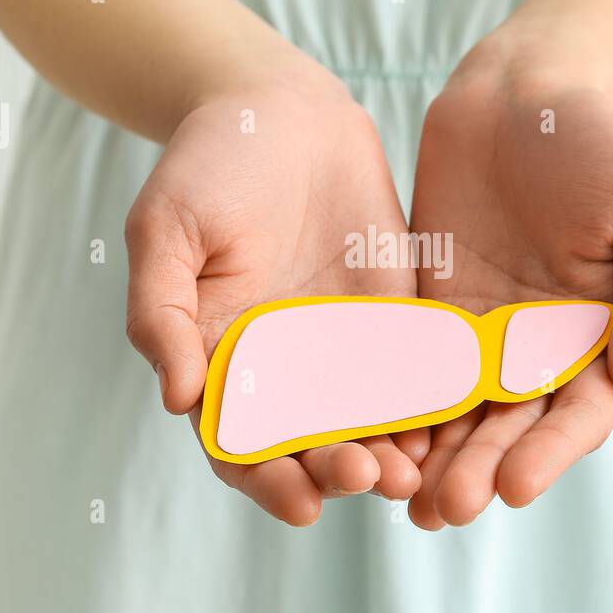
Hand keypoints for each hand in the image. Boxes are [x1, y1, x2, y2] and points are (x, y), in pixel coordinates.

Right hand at [125, 66, 428, 524]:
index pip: (240, 444)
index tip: (302, 502)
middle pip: (309, 446)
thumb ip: (164, 311)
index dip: (267, 480)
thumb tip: (179, 400)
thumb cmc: (209, 166)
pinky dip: (427, 408)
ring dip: (388, 458)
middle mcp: (282, 367)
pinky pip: (412, 375)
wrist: (281, 109)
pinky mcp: (393, 318)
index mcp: (220, 358)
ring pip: (366, 423)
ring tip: (414, 475)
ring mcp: (341, 346)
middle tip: (367, 477)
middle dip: (336, 474)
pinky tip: (448, 427)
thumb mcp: (165, 229)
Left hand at [407, 33, 612, 528]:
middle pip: (512, 426)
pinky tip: (372, 440)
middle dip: (481, 469)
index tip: (514, 485)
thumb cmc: (601, 144)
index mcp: (602, 334)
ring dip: (436, 459)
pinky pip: (411, 366)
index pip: (579, 412)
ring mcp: (481, 333)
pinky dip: (397, 407)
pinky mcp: (428, 311)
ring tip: (406, 503)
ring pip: (459, 411)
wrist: (521, 92)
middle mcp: (541, 347)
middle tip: (445, 509)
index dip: (550, 453)